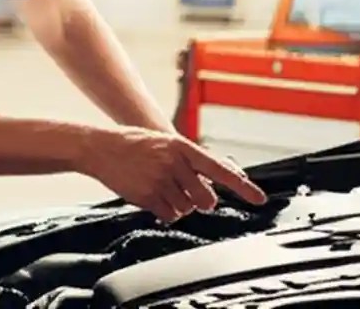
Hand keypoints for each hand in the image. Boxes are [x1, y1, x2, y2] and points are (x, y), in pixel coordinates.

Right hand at [80, 126, 266, 223]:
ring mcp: (160, 180)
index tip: (260, 200)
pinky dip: (165, 212)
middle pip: (205, 198)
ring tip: (159, 187)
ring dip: (178, 204)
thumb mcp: (165, 144)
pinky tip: (152, 196)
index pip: (219, 170)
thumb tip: (214, 183)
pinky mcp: (147, 197)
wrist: (100, 147)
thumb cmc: (134, 144)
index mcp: (182, 147)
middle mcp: (174, 163)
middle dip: (200, 200)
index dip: (242, 187)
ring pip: (187, 209)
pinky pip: (170, 216)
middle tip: (184, 191)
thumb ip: (190, 161)